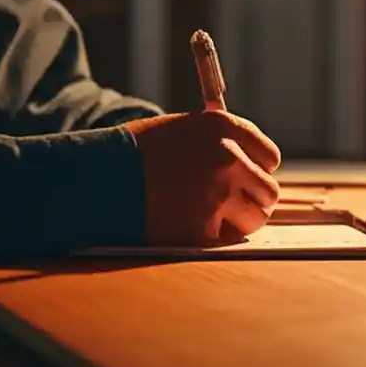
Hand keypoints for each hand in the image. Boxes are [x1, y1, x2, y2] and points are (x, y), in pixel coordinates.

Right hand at [123, 111, 280, 245]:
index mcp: (224, 128)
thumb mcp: (182, 130)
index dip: (258, 170)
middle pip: (268, 189)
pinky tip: (192, 226)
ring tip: (217, 218)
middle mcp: (229, 157)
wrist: (97, 176)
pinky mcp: (204, 228)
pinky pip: (229, 239)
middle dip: (253, 199)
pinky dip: (215, 237)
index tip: (248, 178)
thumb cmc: (135, 152)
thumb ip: (218, 143)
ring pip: (257, 217)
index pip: (269, 156)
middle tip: (235, 205)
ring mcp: (219, 194)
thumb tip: (247, 165)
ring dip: (241, 220)